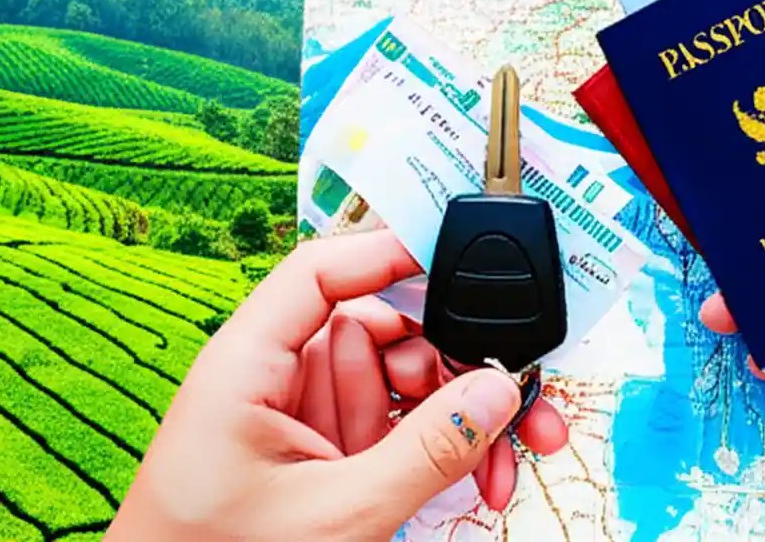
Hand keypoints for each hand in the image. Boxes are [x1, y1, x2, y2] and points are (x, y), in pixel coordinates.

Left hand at [106, 229, 568, 541]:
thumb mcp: (334, 514)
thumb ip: (423, 451)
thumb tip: (496, 391)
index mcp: (249, 363)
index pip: (323, 270)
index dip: (392, 251)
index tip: (463, 253)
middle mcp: (278, 377)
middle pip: (383, 330)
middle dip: (455, 365)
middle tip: (515, 400)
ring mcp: (304, 417)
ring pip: (400, 383)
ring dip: (457, 417)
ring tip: (498, 468)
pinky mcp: (324, 455)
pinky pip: (393, 429)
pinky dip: (437, 449)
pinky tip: (474, 479)